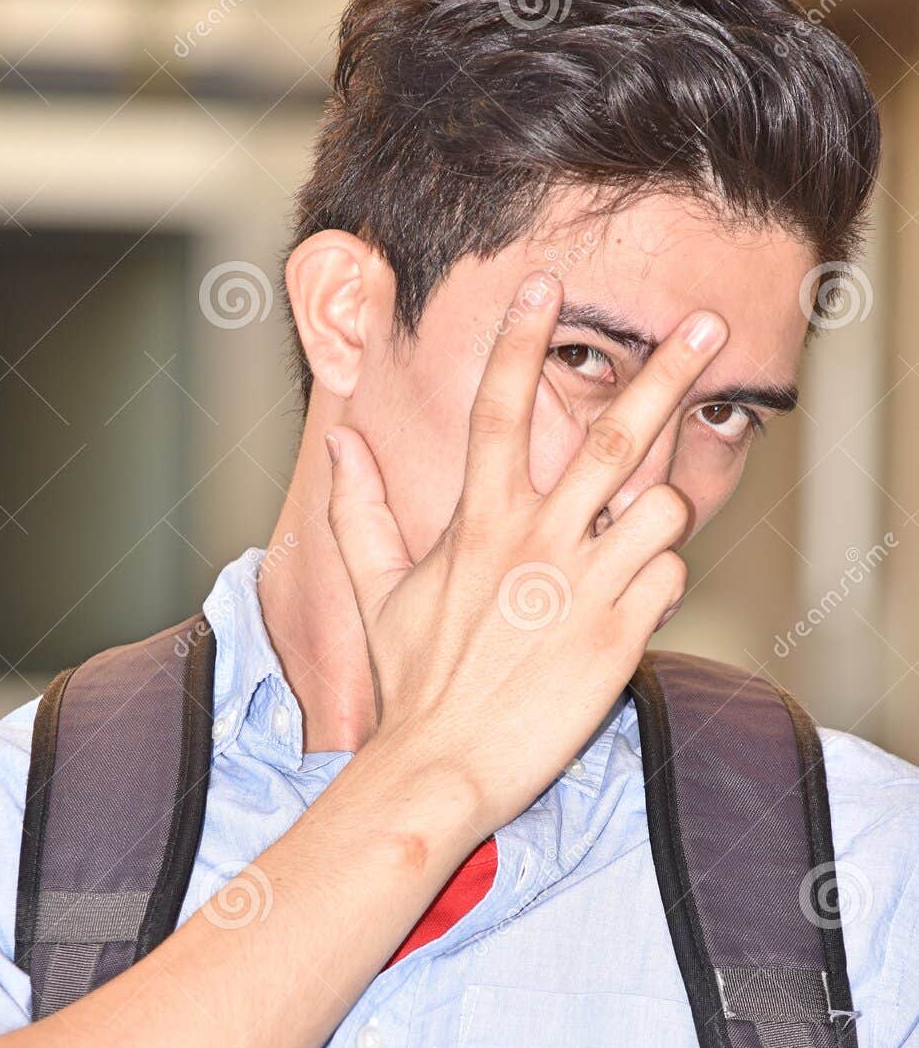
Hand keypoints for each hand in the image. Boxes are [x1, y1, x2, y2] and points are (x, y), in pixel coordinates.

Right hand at [327, 271, 727, 834]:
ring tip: (639, 536)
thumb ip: (359, 510)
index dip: (521, 338)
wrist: (442, 765)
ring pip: (663, 507)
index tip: (546, 282)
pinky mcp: (619, 637)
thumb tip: (338, 443)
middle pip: (614, 435)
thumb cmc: (412, 682)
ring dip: (664, 510)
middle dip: (667, 370)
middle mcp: (536, 543)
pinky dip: (664, 579)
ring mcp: (582, 588)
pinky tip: (636, 601)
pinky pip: (671, 577)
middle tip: (708, 323)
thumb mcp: (374, 593)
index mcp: (479, 524)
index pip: (500, 407)